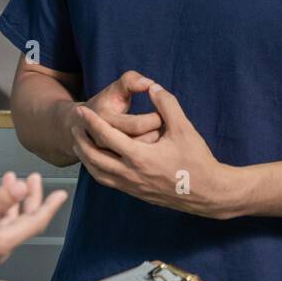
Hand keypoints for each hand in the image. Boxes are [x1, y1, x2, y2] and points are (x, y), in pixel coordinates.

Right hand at [0, 171, 66, 275]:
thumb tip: (21, 187)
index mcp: (4, 241)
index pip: (35, 222)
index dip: (49, 206)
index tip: (61, 194)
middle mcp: (0, 245)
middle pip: (25, 219)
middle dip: (31, 197)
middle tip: (34, 178)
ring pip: (10, 219)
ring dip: (14, 199)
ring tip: (12, 179)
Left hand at [71, 81, 240, 218]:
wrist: (208, 194)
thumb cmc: (197, 161)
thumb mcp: (184, 128)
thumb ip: (167, 104)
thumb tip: (153, 87)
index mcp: (139, 157)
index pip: (106, 136)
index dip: (91, 121)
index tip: (81, 110)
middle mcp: (130, 174)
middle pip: (93, 157)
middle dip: (80, 141)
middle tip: (73, 126)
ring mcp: (132, 187)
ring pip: (97, 173)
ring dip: (85, 157)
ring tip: (79, 143)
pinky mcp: (136, 194)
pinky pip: (108, 182)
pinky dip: (97, 170)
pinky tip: (98, 161)